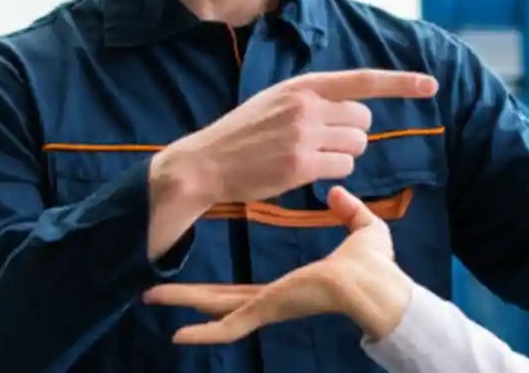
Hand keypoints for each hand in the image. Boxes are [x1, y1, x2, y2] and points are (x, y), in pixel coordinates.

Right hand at [144, 186, 412, 343]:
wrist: (378, 285)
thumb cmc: (376, 268)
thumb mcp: (360, 231)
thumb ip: (348, 212)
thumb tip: (336, 192)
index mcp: (288, 287)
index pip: (245, 290)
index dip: (220, 290)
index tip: (197, 284)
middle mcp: (273, 298)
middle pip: (221, 299)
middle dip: (189, 296)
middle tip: (154, 290)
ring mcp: (269, 306)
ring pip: (218, 309)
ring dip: (185, 304)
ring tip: (151, 296)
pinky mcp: (272, 308)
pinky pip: (233, 325)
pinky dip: (206, 333)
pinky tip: (179, 335)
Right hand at [152, 69, 438, 206]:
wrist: (206, 162)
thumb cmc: (244, 132)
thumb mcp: (277, 99)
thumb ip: (314, 97)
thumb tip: (358, 107)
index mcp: (303, 85)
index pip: (363, 80)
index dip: (400, 83)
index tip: (431, 84)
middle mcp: (307, 106)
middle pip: (364, 120)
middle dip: (353, 132)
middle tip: (322, 140)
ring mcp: (304, 136)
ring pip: (357, 146)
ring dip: (343, 153)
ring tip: (309, 154)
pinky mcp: (301, 165)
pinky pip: (342, 168)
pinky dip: (332, 172)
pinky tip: (304, 170)